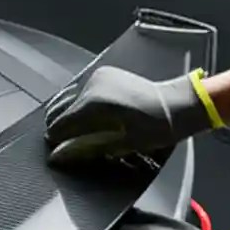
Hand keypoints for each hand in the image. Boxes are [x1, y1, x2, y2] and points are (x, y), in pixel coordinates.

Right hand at [44, 67, 217, 164]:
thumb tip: (57, 156)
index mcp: (94, 104)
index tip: (53, 153)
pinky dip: (75, 102)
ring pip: (67, 97)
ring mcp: (97, 77)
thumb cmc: (154, 129)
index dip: (55, 140)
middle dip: (58, 127)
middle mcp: (91, 86)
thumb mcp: (121, 145)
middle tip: (60, 144)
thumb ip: (86, 148)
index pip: (62, 124)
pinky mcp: (104, 73)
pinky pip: (80, 89)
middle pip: (60, 109)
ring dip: (64, 114)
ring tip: (68, 131)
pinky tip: (82, 115)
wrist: (175, 104)